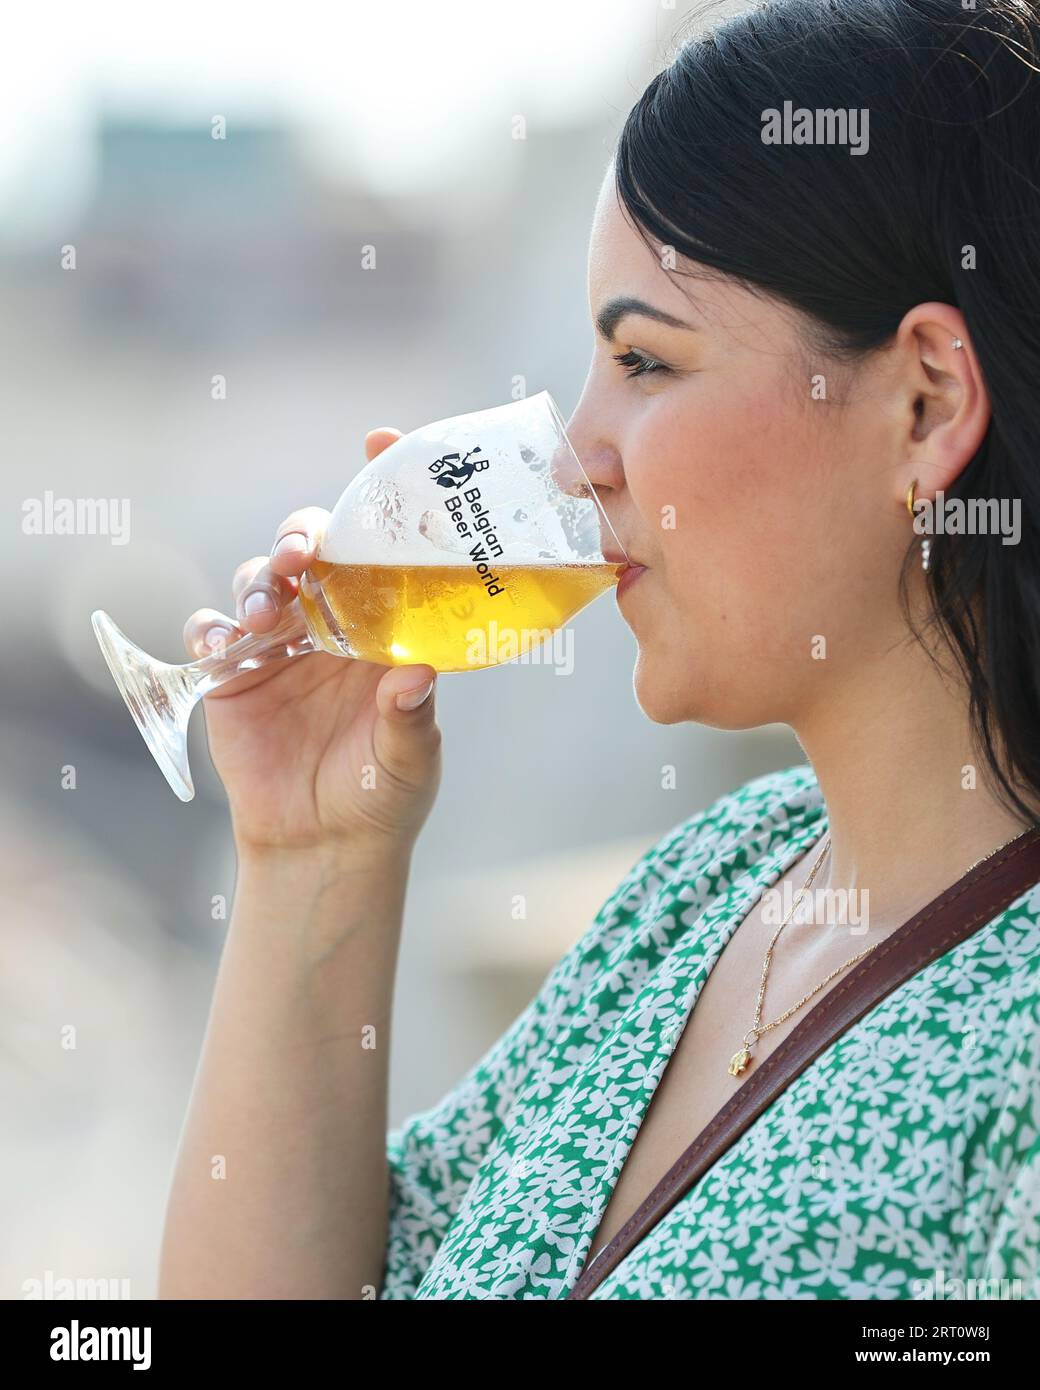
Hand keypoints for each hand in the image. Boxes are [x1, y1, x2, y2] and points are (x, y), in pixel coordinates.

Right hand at [182, 429, 441, 854]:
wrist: (324, 845)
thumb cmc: (383, 796)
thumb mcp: (411, 761)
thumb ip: (411, 718)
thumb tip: (417, 675)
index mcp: (387, 625)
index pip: (386, 544)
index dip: (380, 488)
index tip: (378, 439)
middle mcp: (334, 620)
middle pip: (314, 547)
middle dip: (304, 536)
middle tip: (304, 556)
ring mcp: (280, 642)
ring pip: (260, 579)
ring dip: (260, 582)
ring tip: (266, 615)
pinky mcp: (233, 673)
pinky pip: (210, 630)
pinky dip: (212, 627)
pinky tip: (225, 645)